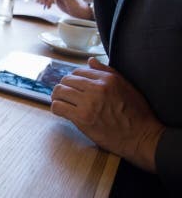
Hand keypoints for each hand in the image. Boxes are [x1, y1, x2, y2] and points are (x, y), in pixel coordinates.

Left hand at [50, 57, 164, 171]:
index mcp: (108, 79)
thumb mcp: (126, 86)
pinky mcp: (82, 118)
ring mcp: (89, 103)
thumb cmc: (136, 113)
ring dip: (57, 96)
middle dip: (64, 86)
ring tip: (61, 102)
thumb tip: (90, 60)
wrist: (141, 137)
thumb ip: (108, 71)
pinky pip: (58, 107)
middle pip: (67, 80)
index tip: (75, 87)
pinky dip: (56, 108)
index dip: (75, 79)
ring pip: (59, 91)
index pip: (79, 71)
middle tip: (65, 95)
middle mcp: (97, 88)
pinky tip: (61, 111)